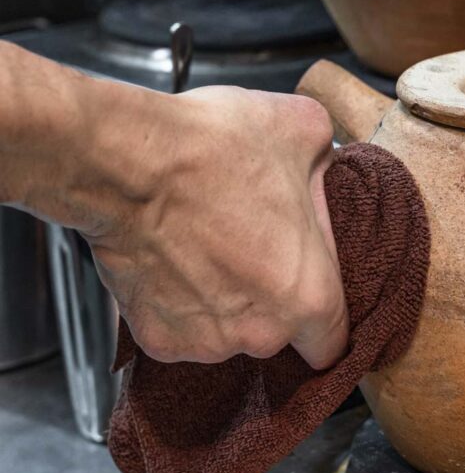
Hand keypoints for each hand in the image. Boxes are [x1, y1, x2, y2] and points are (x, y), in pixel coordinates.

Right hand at [83, 85, 348, 367]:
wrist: (125, 163)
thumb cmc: (213, 151)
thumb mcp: (302, 130)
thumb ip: (326, 161)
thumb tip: (323, 163)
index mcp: (311, 296)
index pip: (332, 343)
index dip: (322, 317)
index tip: (309, 296)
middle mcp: (262, 333)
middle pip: (277, 333)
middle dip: (269, 299)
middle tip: (250, 250)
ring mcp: (207, 342)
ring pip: (227, 333)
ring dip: (222, 304)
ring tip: (208, 250)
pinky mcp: (159, 340)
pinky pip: (179, 330)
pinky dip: (176, 306)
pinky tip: (174, 264)